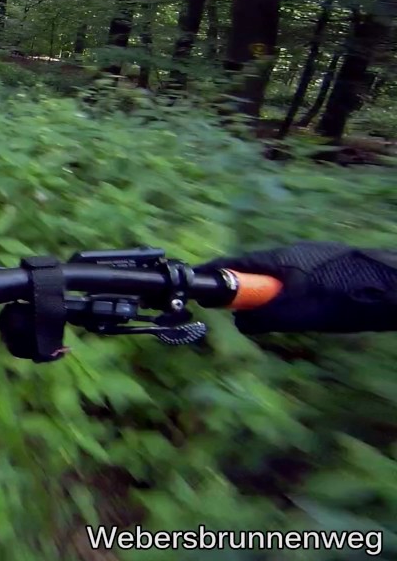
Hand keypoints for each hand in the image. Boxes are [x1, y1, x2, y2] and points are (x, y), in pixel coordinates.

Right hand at [202, 242, 396, 333]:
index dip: (214, 274)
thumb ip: (260, 318)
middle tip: (234, 307)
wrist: (390, 287)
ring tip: (270, 312)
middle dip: (242, 287)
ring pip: (279, 273)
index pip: (234, 263)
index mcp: (277, 258)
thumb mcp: (293, 315)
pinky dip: (288, 290)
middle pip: (255, 268)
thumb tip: (239, 322)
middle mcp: (292, 252)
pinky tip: (302, 307)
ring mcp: (314, 257)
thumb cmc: (338, 298)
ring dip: (268, 291)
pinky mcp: (331, 265)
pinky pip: (298, 276)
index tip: (197, 284)